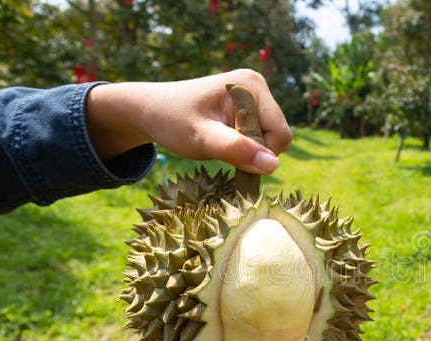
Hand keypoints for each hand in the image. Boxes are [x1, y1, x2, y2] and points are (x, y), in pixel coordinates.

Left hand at [85, 70, 291, 173]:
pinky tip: (223, 141)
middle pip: (278, 136)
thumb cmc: (171, 120)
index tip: (227, 151)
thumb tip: (273, 166)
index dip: (259, 152)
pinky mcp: (248, 108)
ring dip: (247, 150)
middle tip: (220, 148)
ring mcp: (255, 97)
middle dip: (253, 151)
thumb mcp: (201, 138)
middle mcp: (258, 86)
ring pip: (270, 139)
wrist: (150, 110)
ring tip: (219, 144)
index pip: (280, 133)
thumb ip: (236, 150)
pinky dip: (244, 146)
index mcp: (252, 85)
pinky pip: (260, 136)